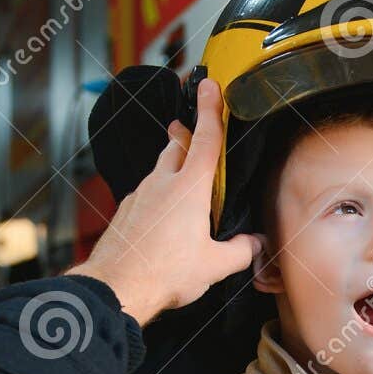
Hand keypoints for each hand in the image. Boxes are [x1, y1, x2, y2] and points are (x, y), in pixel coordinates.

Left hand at [70, 77, 263, 326]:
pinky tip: (164, 214)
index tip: (210, 86)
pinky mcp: (126, 212)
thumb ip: (242, 251)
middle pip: (176, 146)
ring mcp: (140, 196)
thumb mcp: (215, 266)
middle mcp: (161, 184)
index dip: (211, 110)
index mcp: (189, 188)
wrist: (115, 287)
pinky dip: (158, 194)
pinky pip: (146, 192)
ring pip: (159, 168)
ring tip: (182, 174)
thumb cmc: (164, 273)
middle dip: (187, 134)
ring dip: (172, 164)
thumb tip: (257, 245)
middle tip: (192, 129)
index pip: (205, 139)